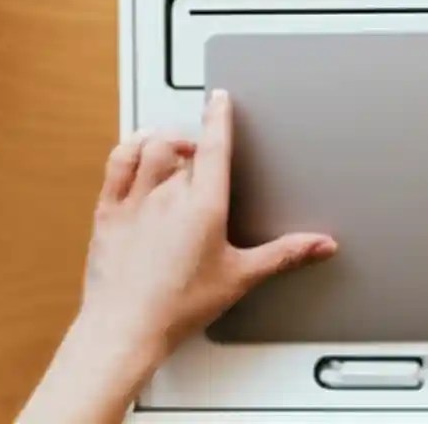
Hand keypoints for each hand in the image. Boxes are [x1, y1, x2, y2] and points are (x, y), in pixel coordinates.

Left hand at [81, 89, 337, 350]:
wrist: (126, 328)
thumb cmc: (178, 307)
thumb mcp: (240, 277)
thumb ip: (284, 254)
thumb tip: (319, 245)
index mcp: (204, 204)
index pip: (214, 145)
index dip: (219, 116)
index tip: (220, 98)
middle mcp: (168, 193)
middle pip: (183, 146)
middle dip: (194, 142)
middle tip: (202, 151)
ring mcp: (134, 199)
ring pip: (149, 146)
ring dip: (164, 139)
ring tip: (175, 147)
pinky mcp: (107, 211)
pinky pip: (116, 163)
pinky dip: (129, 149)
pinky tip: (136, 152)